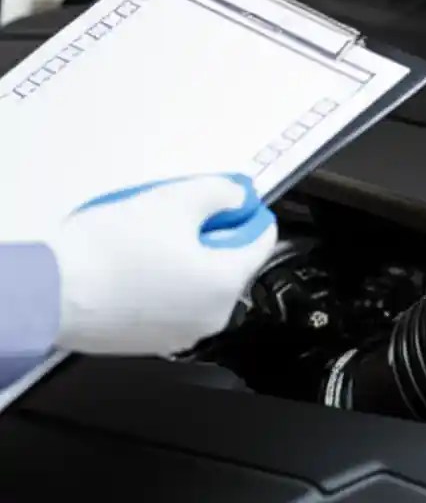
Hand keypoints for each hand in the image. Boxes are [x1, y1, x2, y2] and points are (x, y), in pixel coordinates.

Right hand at [49, 174, 276, 355]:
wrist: (53, 294)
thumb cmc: (110, 252)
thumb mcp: (176, 199)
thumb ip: (221, 192)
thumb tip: (239, 196)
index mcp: (228, 282)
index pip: (263, 239)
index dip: (247, 212)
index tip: (230, 199)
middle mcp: (214, 315)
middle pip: (231, 261)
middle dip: (211, 234)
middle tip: (179, 213)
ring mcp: (184, 332)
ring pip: (201, 282)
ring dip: (186, 257)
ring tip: (150, 238)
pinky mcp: (154, 341)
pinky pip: (175, 303)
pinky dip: (165, 281)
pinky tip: (135, 265)